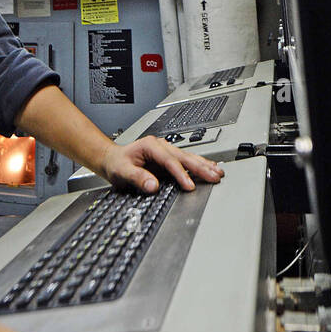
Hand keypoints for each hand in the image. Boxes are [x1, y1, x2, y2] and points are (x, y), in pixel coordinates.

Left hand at [98, 136, 224, 192]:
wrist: (113, 159)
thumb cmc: (117, 163)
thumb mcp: (122, 172)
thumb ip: (137, 178)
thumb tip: (153, 185)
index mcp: (150, 146)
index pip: (170, 161)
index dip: (181, 174)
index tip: (189, 186)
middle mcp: (161, 146)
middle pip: (184, 157)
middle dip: (200, 167)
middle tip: (214, 177)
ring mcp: (167, 150)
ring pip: (189, 157)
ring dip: (204, 165)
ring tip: (217, 173)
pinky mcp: (170, 158)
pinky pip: (187, 161)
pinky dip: (200, 165)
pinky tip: (210, 168)